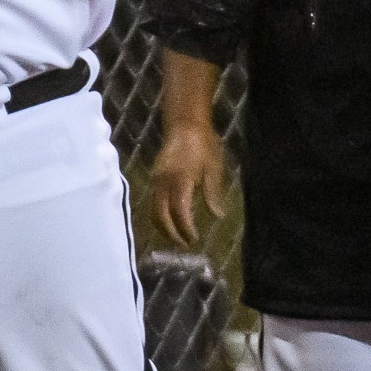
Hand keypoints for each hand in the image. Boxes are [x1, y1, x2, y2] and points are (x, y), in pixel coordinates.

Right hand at [152, 124, 226, 246]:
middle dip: (171, 233)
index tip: (194, 239)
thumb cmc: (204, 145)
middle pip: (161, 215)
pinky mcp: (154, 178)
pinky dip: (159, 216)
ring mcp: (156, 180)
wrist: (184, 124)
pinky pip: (153, 202)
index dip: (185, 228)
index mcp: (181, 180)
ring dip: (163, 227)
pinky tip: (170, 221)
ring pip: (154, 210)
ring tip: (177, 237)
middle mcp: (164, 182)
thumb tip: (217, 216)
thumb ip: (213, 193)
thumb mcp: (214, 168)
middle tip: (185, 245)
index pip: (179, 211)